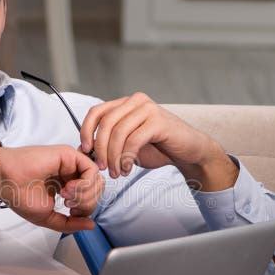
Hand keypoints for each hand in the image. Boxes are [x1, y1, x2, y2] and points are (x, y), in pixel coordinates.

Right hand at [0, 145, 103, 232]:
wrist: (7, 181)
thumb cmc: (19, 196)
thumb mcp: (49, 217)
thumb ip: (71, 223)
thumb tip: (91, 225)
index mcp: (66, 186)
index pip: (91, 198)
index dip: (86, 209)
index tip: (70, 212)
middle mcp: (70, 174)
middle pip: (97, 189)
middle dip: (87, 203)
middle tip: (69, 206)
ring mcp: (71, 164)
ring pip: (97, 180)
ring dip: (84, 194)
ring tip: (65, 197)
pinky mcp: (70, 155)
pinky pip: (92, 170)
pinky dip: (83, 184)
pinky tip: (67, 189)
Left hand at [79, 93, 237, 190]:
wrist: (189, 152)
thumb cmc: (158, 148)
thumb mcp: (128, 145)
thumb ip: (109, 143)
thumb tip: (85, 149)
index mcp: (125, 103)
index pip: (97, 112)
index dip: (86, 130)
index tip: (85, 150)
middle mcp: (135, 101)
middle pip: (106, 123)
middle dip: (100, 149)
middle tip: (101, 168)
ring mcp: (147, 109)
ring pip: (118, 133)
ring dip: (113, 157)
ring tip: (116, 172)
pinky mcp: (158, 121)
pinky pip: (133, 140)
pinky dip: (126, 158)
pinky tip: (127, 169)